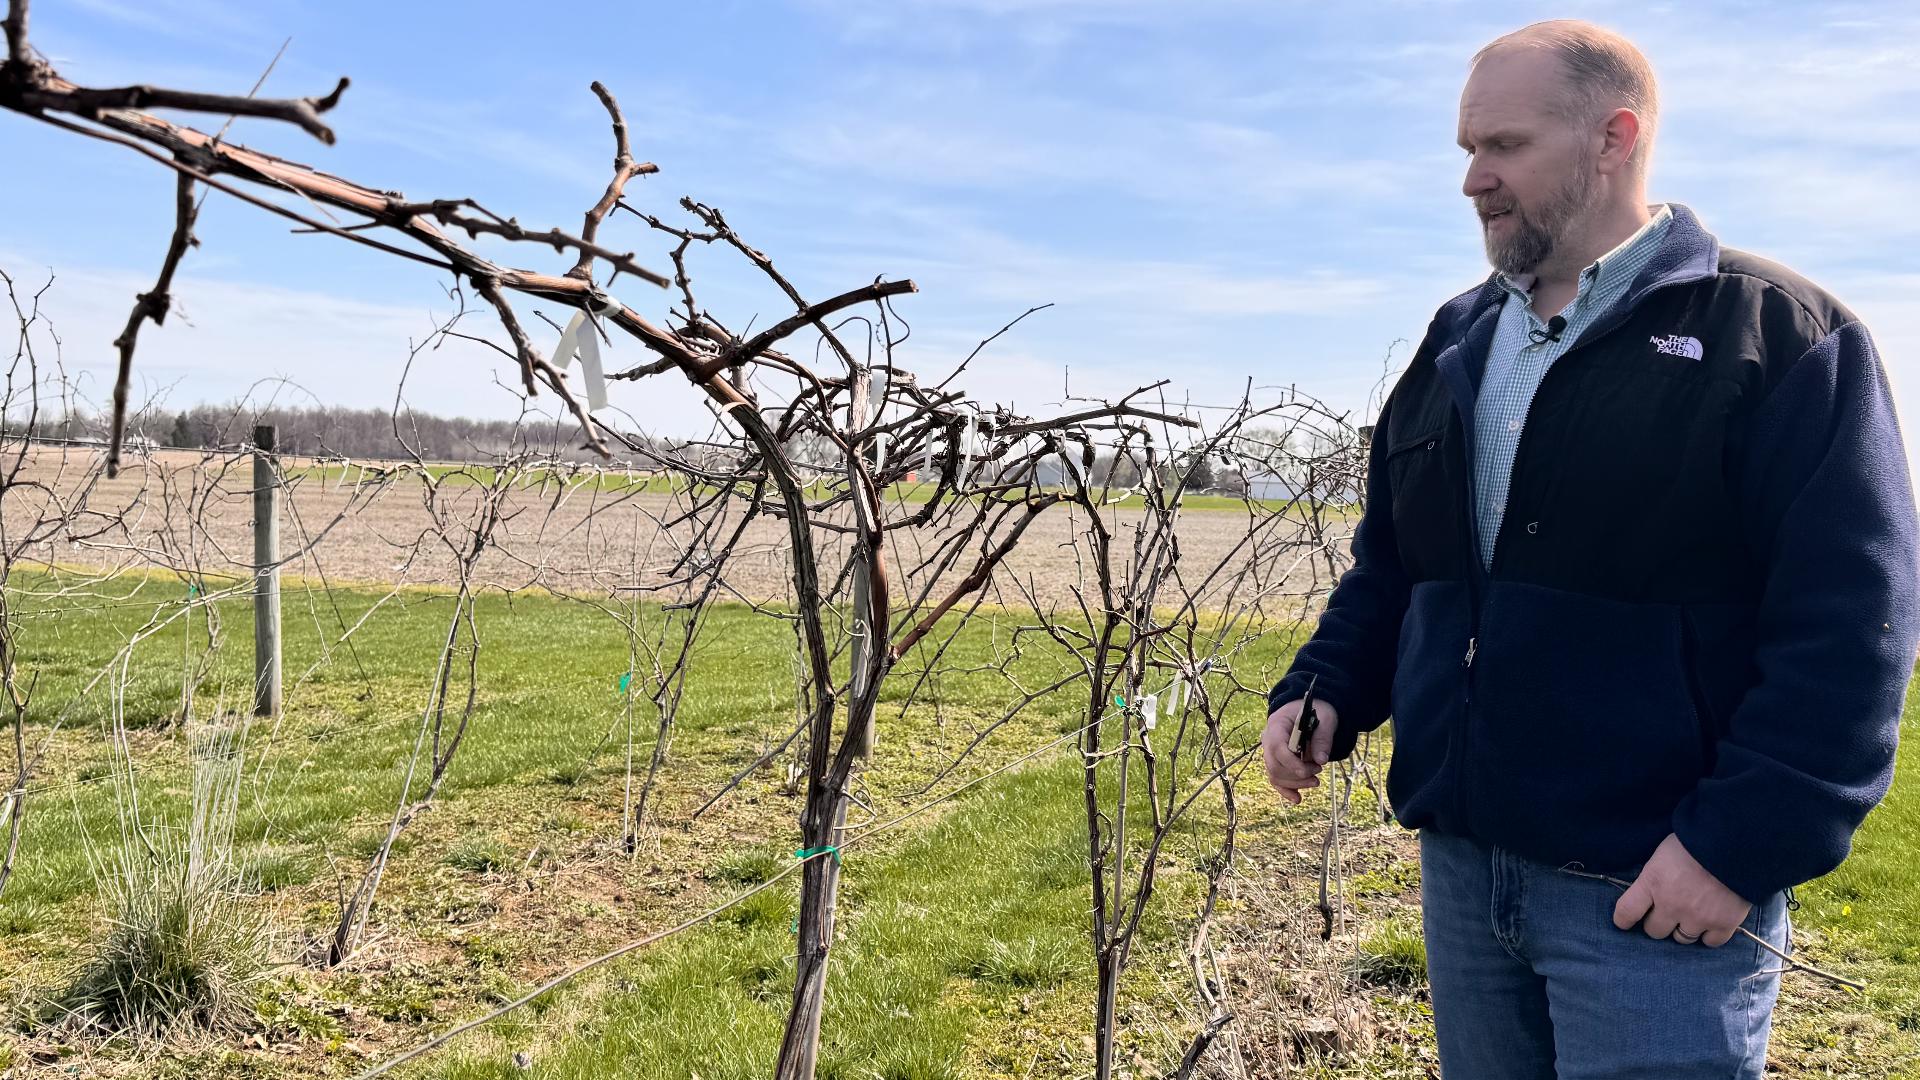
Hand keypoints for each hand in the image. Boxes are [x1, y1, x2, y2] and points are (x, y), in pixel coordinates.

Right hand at [1262, 697, 1339, 805]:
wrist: (1310, 709)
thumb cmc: (1317, 711)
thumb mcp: (1325, 719)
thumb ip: (1323, 738)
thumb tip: (1321, 760)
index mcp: (1277, 724)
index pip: (1277, 747)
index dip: (1291, 763)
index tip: (1308, 771)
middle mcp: (1269, 739)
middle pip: (1274, 765)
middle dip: (1296, 775)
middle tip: (1318, 771)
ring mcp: (1271, 752)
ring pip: (1275, 775)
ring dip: (1295, 783)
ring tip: (1316, 781)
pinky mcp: (1277, 762)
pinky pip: (1276, 779)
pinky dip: (1286, 790)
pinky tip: (1297, 799)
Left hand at [1612, 833, 1750, 946]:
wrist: (1735, 843)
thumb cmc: (1695, 840)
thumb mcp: (1663, 853)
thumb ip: (1655, 876)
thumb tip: (1651, 890)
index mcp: (1652, 883)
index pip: (1626, 912)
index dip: (1623, 920)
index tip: (1625, 922)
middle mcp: (1671, 905)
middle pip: (1654, 931)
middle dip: (1658, 922)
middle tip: (1667, 912)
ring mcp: (1698, 917)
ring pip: (1681, 938)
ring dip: (1683, 929)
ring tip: (1690, 916)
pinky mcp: (1724, 923)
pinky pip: (1710, 942)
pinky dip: (1709, 935)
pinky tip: (1710, 923)